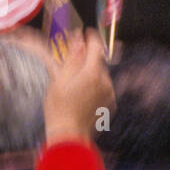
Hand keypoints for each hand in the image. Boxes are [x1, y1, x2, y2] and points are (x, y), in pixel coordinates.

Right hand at [43, 29, 113, 144]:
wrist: (69, 137)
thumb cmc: (59, 109)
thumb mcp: (60, 79)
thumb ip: (72, 57)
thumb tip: (78, 37)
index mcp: (92, 73)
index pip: (96, 46)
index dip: (91, 37)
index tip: (85, 32)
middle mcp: (105, 82)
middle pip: (98, 62)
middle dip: (87, 59)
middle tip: (72, 63)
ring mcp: (109, 94)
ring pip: (101, 76)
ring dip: (91, 74)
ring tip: (74, 85)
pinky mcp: (110, 105)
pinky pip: (103, 89)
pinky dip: (95, 88)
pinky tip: (81, 96)